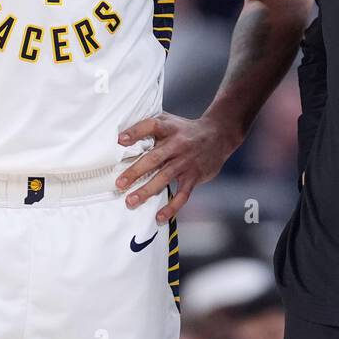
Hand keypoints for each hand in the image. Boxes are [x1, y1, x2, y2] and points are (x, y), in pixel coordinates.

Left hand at [115, 112, 240, 221]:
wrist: (219, 135)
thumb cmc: (185, 130)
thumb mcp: (169, 121)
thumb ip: (149, 126)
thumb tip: (120, 136)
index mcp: (169, 128)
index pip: (151, 126)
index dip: (135, 132)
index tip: (120, 140)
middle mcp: (177, 144)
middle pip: (154, 158)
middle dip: (135, 171)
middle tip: (119, 184)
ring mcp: (186, 161)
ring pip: (165, 177)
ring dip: (147, 191)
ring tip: (131, 201)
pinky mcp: (194, 176)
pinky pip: (182, 194)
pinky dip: (172, 207)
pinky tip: (159, 217)